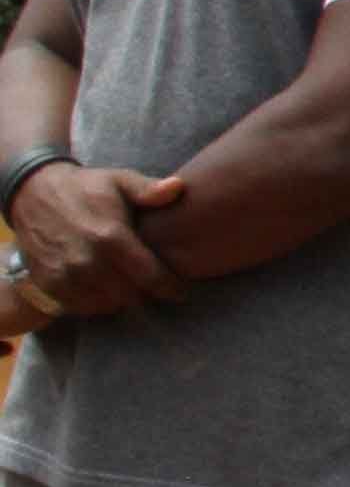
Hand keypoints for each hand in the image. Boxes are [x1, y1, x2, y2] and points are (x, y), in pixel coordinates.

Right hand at [8, 163, 188, 313]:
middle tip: (152, 287)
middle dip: (145, 293)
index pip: (150, 276)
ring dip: (120, 300)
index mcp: (110, 237)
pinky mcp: (47, 282)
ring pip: (105, 304)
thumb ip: (148, 190)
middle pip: (129, 295)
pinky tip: (103, 291)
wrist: (32, 193)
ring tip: (130, 289)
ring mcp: (64, 274)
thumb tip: (178, 188)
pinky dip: (94, 303)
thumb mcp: (119, 180)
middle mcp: (87, 261)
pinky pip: (78, 306)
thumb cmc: (85, 187)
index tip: (180, 292)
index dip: (169, 288)